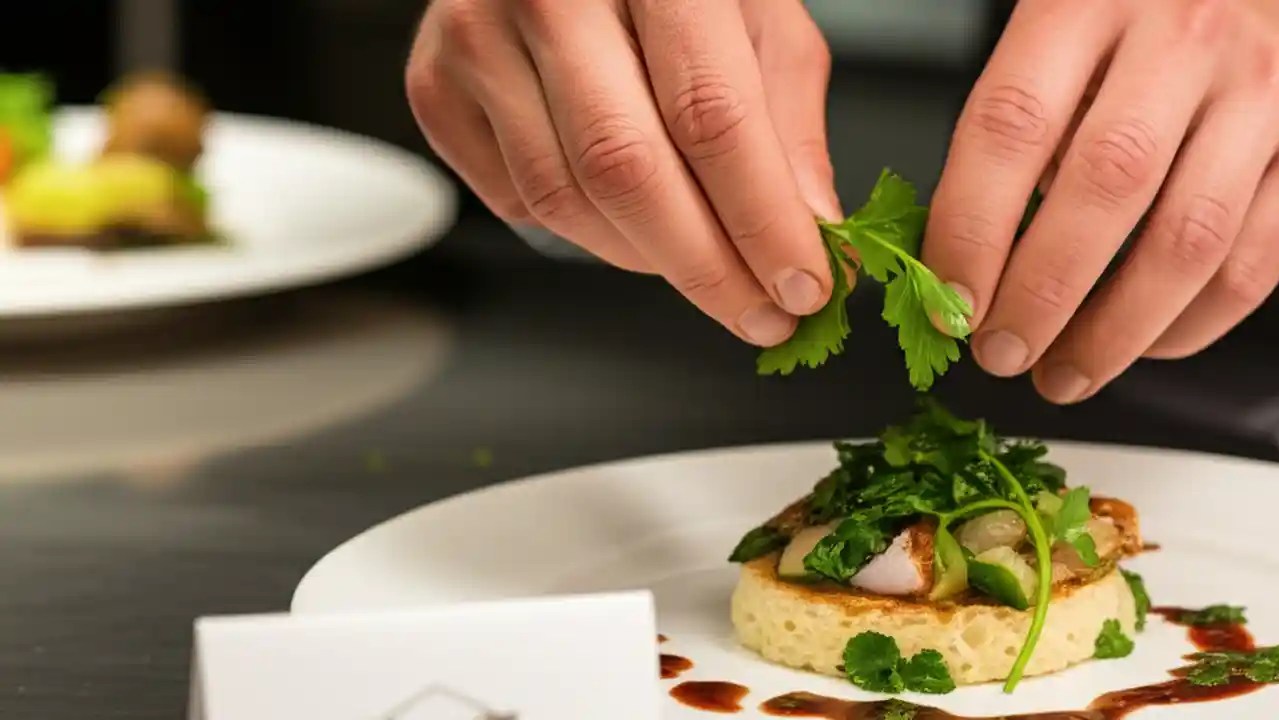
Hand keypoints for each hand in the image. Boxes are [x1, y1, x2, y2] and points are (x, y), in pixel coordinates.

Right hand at [406, 0, 839, 345]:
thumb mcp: (753, 6)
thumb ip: (785, 112)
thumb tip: (808, 225)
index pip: (710, 116)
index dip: (760, 221)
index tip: (802, 287)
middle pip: (626, 172)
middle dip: (705, 268)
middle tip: (759, 313)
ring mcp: (475, 39)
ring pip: (566, 202)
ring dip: (648, 258)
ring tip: (700, 258)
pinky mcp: (435, 88)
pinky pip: (519, 203)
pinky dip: (587, 232)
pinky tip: (627, 215)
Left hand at [924, 0, 1278, 402]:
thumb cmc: (1127, 16)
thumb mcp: (1054, 34)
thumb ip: (1018, 125)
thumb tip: (969, 258)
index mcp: (1086, 3)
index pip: (1011, 127)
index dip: (971, 229)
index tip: (949, 301)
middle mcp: (1181, 41)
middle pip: (1104, 189)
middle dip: (1042, 294)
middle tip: (999, 352)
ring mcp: (1260, 92)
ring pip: (1187, 239)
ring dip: (1115, 330)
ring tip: (1063, 373)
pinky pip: (1254, 260)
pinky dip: (1191, 324)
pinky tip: (1141, 345)